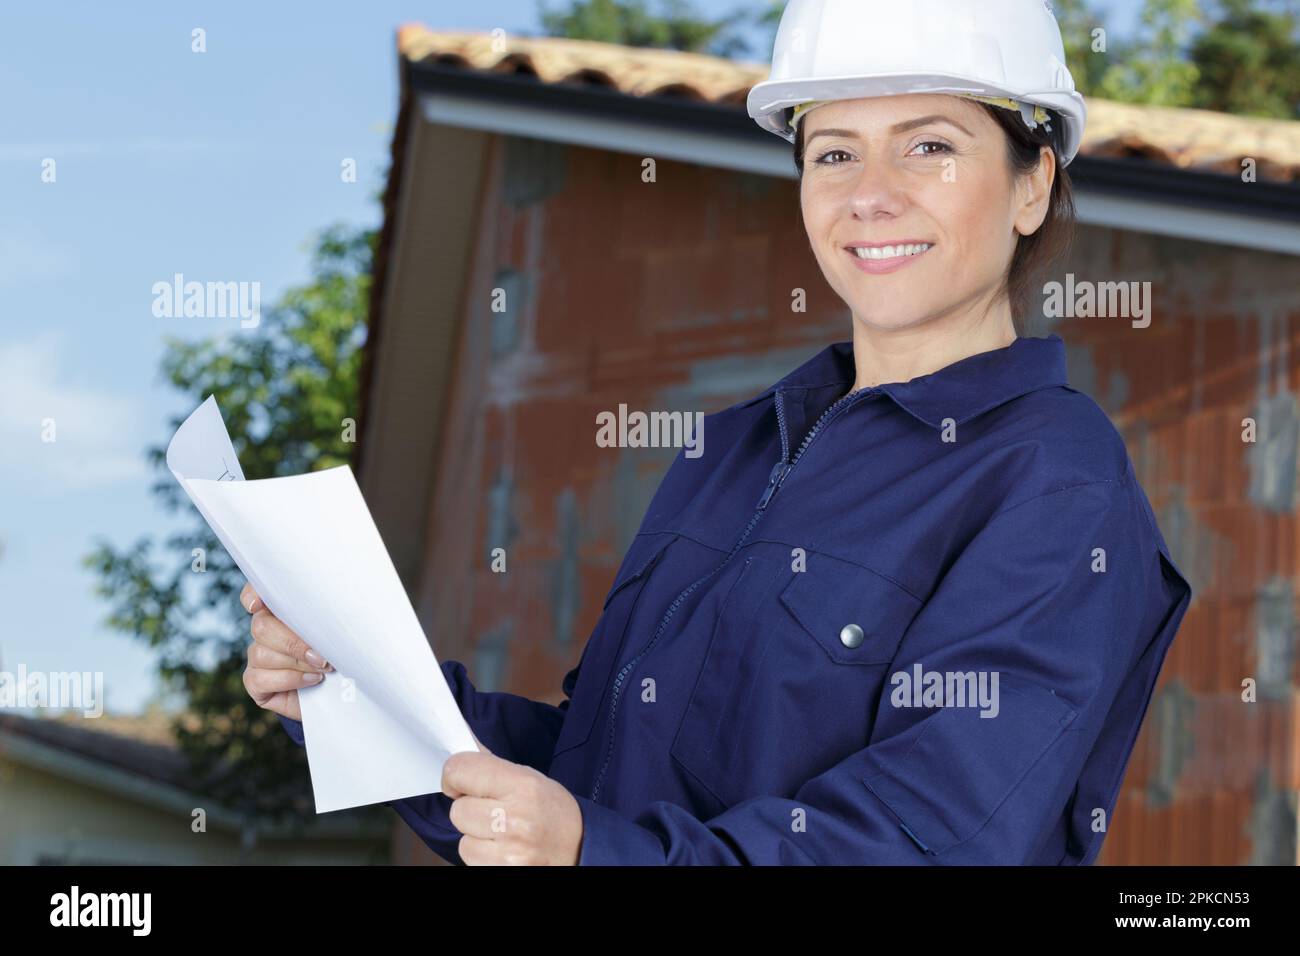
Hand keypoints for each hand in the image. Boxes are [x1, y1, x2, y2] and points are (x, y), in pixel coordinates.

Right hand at [240, 581, 331, 720]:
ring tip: (323, 669)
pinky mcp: (255, 683)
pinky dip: (289, 679)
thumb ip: (327, 617)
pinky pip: (260, 678)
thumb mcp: (338, 631)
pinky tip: (311, 680)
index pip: (256, 592)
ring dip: (297, 662)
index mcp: (282, 610)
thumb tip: (327, 611)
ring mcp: (257, 657)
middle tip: (323, 655)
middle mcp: (266, 630)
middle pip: (261, 626)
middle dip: (294, 642)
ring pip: (261, 653)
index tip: (259, 604)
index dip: (253, 594)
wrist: (343, 690)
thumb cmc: (340, 653)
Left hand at [443, 749, 583, 864]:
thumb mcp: (531, 778)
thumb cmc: (554, 811)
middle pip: (458, 811)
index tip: (460, 783)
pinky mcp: (503, 872)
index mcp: (522, 785)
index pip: (460, 771)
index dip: (454, 776)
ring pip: (463, 841)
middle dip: (470, 810)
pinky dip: (482, 856)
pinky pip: (471, 861)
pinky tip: (503, 849)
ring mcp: (509, 852)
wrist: (581, 849)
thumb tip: (458, 755)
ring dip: (476, 837)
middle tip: (492, 811)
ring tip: (501, 833)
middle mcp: (514, 819)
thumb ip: (493, 768)